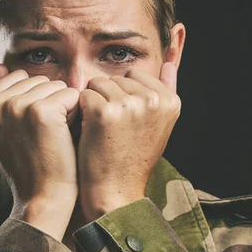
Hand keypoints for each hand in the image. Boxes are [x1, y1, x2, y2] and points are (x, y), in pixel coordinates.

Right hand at [0, 64, 80, 240]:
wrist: (42, 199)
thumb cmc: (27, 166)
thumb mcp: (2, 132)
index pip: (19, 79)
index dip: (33, 102)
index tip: (29, 132)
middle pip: (38, 80)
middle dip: (48, 103)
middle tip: (43, 137)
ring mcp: (14, 106)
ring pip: (55, 86)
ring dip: (63, 108)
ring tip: (53, 137)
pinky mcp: (40, 111)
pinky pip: (71, 95)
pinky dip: (75, 113)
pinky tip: (64, 136)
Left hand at [76, 62, 180, 221]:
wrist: (115, 191)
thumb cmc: (133, 158)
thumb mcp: (159, 124)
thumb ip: (166, 90)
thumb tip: (170, 61)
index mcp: (169, 101)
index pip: (135, 74)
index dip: (124, 95)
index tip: (127, 122)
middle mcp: (153, 100)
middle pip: (116, 77)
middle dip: (109, 98)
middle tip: (114, 130)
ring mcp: (129, 105)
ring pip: (98, 84)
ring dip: (94, 103)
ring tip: (103, 131)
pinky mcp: (103, 112)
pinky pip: (83, 95)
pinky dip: (81, 112)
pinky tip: (90, 132)